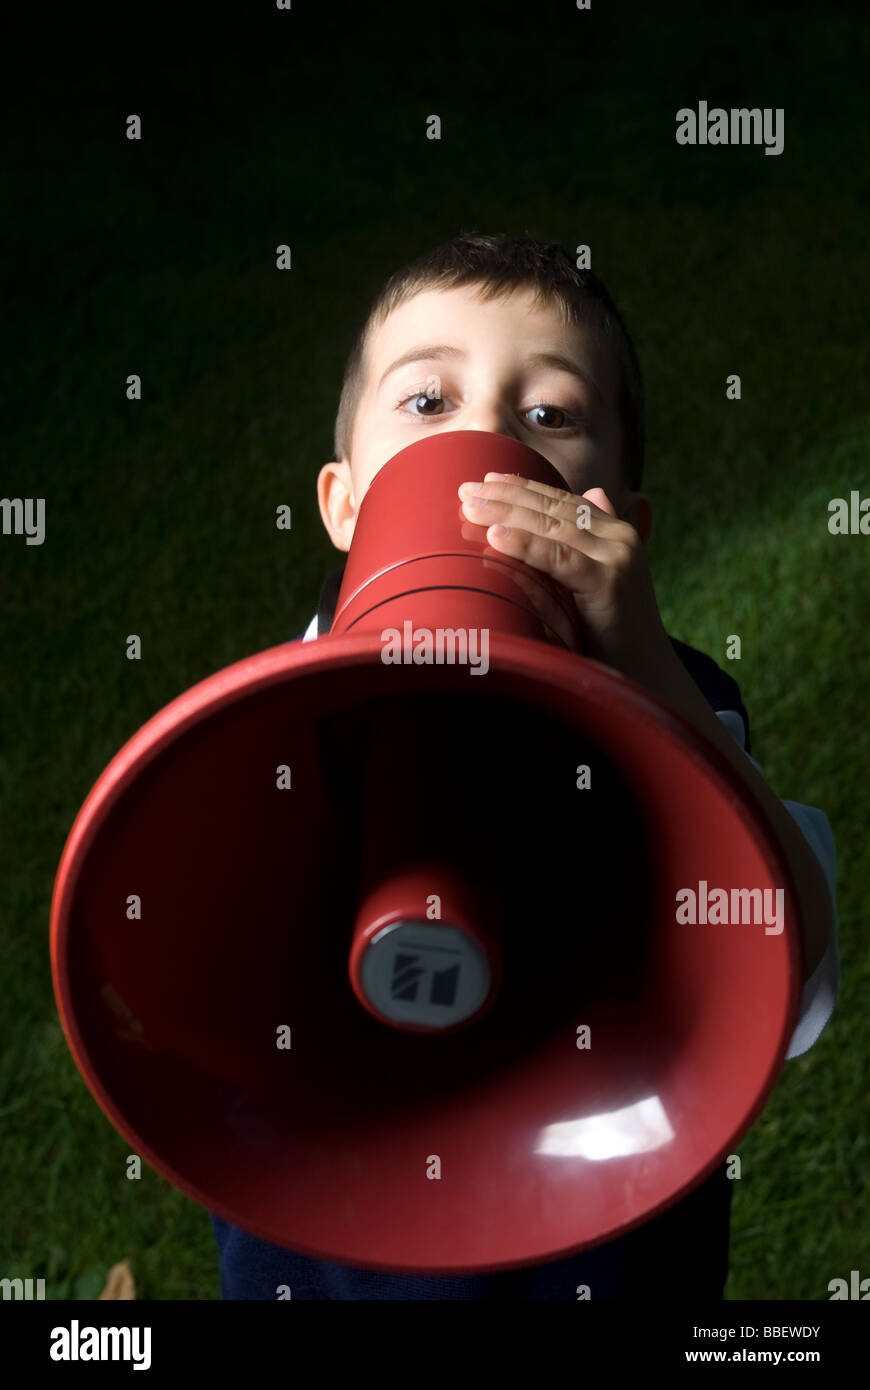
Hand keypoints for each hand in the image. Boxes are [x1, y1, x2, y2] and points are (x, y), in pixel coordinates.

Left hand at [458, 471, 672, 683]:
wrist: (646, 676)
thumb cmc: (613, 636)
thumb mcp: (597, 584)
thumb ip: (590, 543)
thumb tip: (594, 493)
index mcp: (615, 532)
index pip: (561, 501)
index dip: (523, 488)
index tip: (485, 482)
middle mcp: (619, 538)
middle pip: (553, 508)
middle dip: (506, 496)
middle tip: (464, 490)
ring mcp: (617, 557)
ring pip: (552, 527)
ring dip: (506, 513)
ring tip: (469, 507)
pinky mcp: (609, 583)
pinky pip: (559, 558)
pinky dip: (525, 545)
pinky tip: (495, 536)